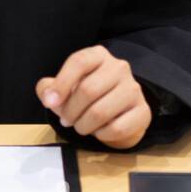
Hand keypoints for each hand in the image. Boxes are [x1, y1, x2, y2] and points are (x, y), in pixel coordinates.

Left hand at [36, 45, 150, 149]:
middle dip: (70, 111)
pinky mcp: (143, 111)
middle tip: (66, 120)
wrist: (119, 114)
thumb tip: (48, 96)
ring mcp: (134, 89)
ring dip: (83, 126)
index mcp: (98, 56)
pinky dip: (102, 135)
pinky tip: (100, 131)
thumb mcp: (66, 88)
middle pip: (88, 90)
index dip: (61, 84)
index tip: (49, 102)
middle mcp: (119, 67)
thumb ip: (49, 88)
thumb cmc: (88, 98)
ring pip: (100, 112)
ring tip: (81, 127)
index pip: (79, 62)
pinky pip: (116, 128)